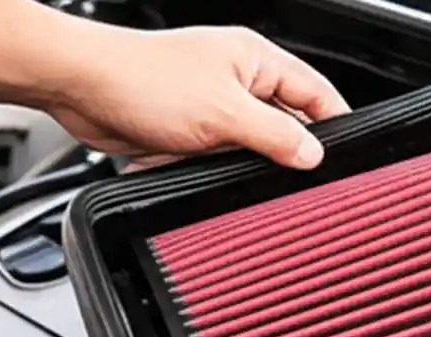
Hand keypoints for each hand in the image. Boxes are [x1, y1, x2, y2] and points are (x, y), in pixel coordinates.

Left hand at [40, 23, 349, 168]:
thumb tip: (313, 155)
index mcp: (255, 59)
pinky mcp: (189, 132)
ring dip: (251, 164)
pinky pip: (220, 159)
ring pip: (253, 145)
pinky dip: (222, 173)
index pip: (316, 92)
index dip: (336, 124)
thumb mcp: (224, 114)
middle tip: (305, 182)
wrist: (81, 89)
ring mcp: (213, 106)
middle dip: (292, 152)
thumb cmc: (142, 79)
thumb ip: (275, 136)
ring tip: (257, 181)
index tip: (350, 157)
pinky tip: (221, 183)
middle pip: (287, 122)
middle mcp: (237, 79)